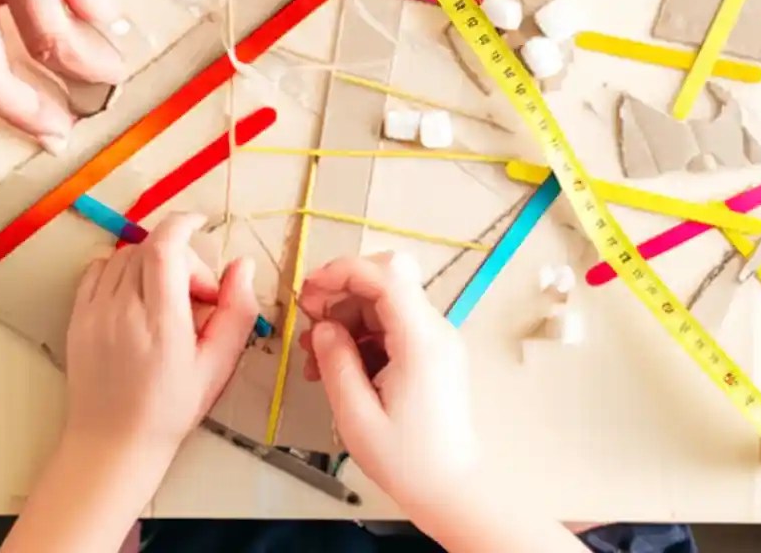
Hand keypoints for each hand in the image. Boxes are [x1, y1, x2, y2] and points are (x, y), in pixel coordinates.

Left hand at [64, 214, 258, 452]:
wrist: (113, 442)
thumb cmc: (171, 409)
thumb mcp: (218, 366)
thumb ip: (237, 312)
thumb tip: (243, 266)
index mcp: (161, 323)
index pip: (165, 249)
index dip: (183, 224)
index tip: (200, 222)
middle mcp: (122, 311)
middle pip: (150, 249)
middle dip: (180, 258)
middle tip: (195, 297)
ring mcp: (94, 313)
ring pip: (124, 256)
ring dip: (151, 263)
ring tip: (167, 300)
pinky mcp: (77, 318)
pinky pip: (97, 269)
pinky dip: (120, 270)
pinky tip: (136, 296)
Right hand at [297, 252, 478, 515]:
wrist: (452, 488)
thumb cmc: (409, 462)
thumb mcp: (357, 416)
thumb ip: (337, 363)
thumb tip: (323, 327)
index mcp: (421, 342)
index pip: (386, 276)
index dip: (342, 271)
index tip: (308, 290)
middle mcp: (435, 332)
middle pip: (385, 281)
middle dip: (340, 292)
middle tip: (308, 319)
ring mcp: (436, 341)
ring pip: (384, 303)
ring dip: (346, 317)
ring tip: (316, 355)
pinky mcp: (431, 354)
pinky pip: (392, 327)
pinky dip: (361, 336)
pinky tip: (338, 365)